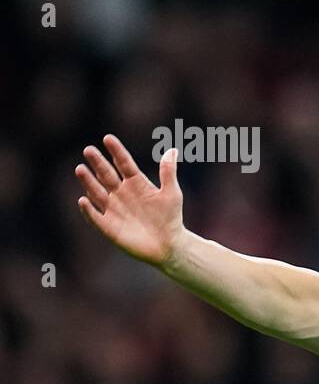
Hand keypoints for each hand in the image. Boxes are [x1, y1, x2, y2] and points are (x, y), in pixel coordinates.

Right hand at [76, 136, 184, 267]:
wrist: (169, 245)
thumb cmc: (171, 217)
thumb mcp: (172, 193)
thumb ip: (168, 172)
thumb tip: (173, 149)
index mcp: (136, 183)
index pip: (123, 163)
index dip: (116, 151)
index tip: (108, 138)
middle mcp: (121, 193)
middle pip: (106, 174)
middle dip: (98, 163)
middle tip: (89, 150)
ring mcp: (113, 209)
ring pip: (97, 192)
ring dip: (88, 182)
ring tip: (80, 169)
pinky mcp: (108, 226)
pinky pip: (95, 216)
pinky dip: (89, 209)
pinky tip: (83, 200)